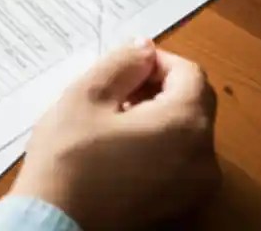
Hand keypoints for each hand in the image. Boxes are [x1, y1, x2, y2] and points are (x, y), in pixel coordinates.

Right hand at [10, 39, 220, 229]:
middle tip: (114, 95)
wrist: (56, 225)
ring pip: (187, 136)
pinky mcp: (183, 209)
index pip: (190, 73)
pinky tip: (120, 155)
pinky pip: (180, 166)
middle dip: (159, 90)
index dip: (156, 61)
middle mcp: (205, 159)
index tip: (124, 67)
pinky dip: (159, 151)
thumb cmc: (67, 160)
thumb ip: (122, 64)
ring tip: (112, 125)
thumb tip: (144, 48)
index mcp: (186, 124)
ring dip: (158, 120)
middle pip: (194, 104)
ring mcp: (197, 190)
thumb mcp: (85, 96)